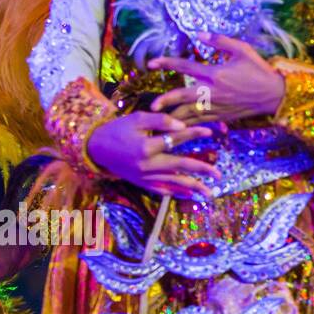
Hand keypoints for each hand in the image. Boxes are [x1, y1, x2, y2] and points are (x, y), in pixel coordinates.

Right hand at [86, 111, 216, 198]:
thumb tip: (182, 125)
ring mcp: (143, 176)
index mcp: (146, 146)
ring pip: (173, 182)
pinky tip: (188, 195)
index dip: (194, 133)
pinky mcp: (140, 182)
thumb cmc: (116, 129)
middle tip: (219, 175)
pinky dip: (175, 193)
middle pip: (180, 167)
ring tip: (210, 192)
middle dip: (202, 170)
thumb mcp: (136, 118)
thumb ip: (159, 120)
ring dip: (193, 187)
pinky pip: (161, 190)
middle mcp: (147, 164)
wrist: (94, 147)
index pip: (176, 139)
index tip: (210, 131)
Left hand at [148, 32, 284, 122]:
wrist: (276, 94)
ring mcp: (217, 106)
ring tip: (159, 121)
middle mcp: (213, 92)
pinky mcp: (222, 117)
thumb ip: (220, 40)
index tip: (150, 63)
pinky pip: (201, 122)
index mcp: (216, 74)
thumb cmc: (259, 70)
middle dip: (164, 102)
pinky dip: (189, 125)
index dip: (166, 63)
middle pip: (182, 97)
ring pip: (189, 114)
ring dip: (173, 118)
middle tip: (151, 107)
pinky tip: (179, 128)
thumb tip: (200, 33)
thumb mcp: (242, 50)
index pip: (185, 66)